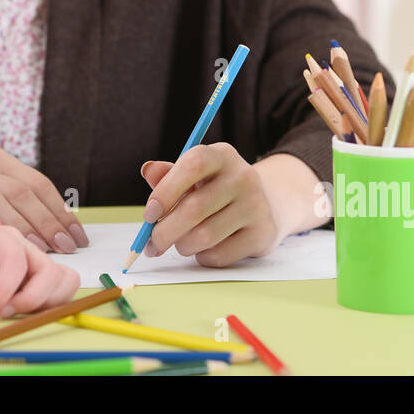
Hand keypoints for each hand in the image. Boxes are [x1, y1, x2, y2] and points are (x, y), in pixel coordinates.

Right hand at [0, 149, 88, 252]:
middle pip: (26, 191)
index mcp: (1, 159)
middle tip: (68, 247)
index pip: (39, 183)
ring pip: (5, 199)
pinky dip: (0, 226)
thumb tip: (56, 229)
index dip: (61, 210)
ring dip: (28, 226)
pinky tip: (12, 244)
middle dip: (50, 221)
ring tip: (47, 251)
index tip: (77, 236)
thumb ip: (14, 198)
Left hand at [0, 223, 80, 318]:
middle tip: (3, 313)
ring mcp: (40, 260)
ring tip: (15, 310)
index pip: (16, 261)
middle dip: (31, 300)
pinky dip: (51, 303)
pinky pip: (63, 288)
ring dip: (44, 303)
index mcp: (3, 237)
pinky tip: (25, 308)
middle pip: (50, 271)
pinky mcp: (45, 274)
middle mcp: (28, 247)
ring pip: (64, 281)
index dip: (5, 290)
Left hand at [139, 142, 278, 266]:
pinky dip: (202, 257)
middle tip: (152, 244)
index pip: (193, 165)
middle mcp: (243, 177)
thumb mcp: (194, 176)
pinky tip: (203, 249)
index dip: (166, 191)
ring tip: (181, 243)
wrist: (264, 204)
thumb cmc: (215, 189)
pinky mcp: (262, 233)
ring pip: (204, 236)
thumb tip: (148, 170)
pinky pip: (219, 255)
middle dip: (164, 232)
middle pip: (194, 208)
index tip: (149, 214)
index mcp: (222, 155)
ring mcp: (255, 205)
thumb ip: (168, 174)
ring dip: (182, 246)